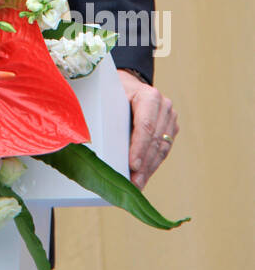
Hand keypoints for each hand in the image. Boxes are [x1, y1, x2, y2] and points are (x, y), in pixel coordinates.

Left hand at [117, 69, 178, 189]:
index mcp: (149, 96)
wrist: (130, 84)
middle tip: (133, 184)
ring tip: (138, 185)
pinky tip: (143, 177)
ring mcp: (170, 117)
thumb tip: (99, 144)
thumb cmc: (114, 91)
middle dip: (144, 164)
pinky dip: (152, 165)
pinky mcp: (171, 128)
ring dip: (149, 169)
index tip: (132, 165)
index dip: (139, 147)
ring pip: (162, 148)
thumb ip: (109, 117)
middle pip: (155, 140)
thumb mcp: (110, 97)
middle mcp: (164, 106)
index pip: (145, 126)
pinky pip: (163, 150)